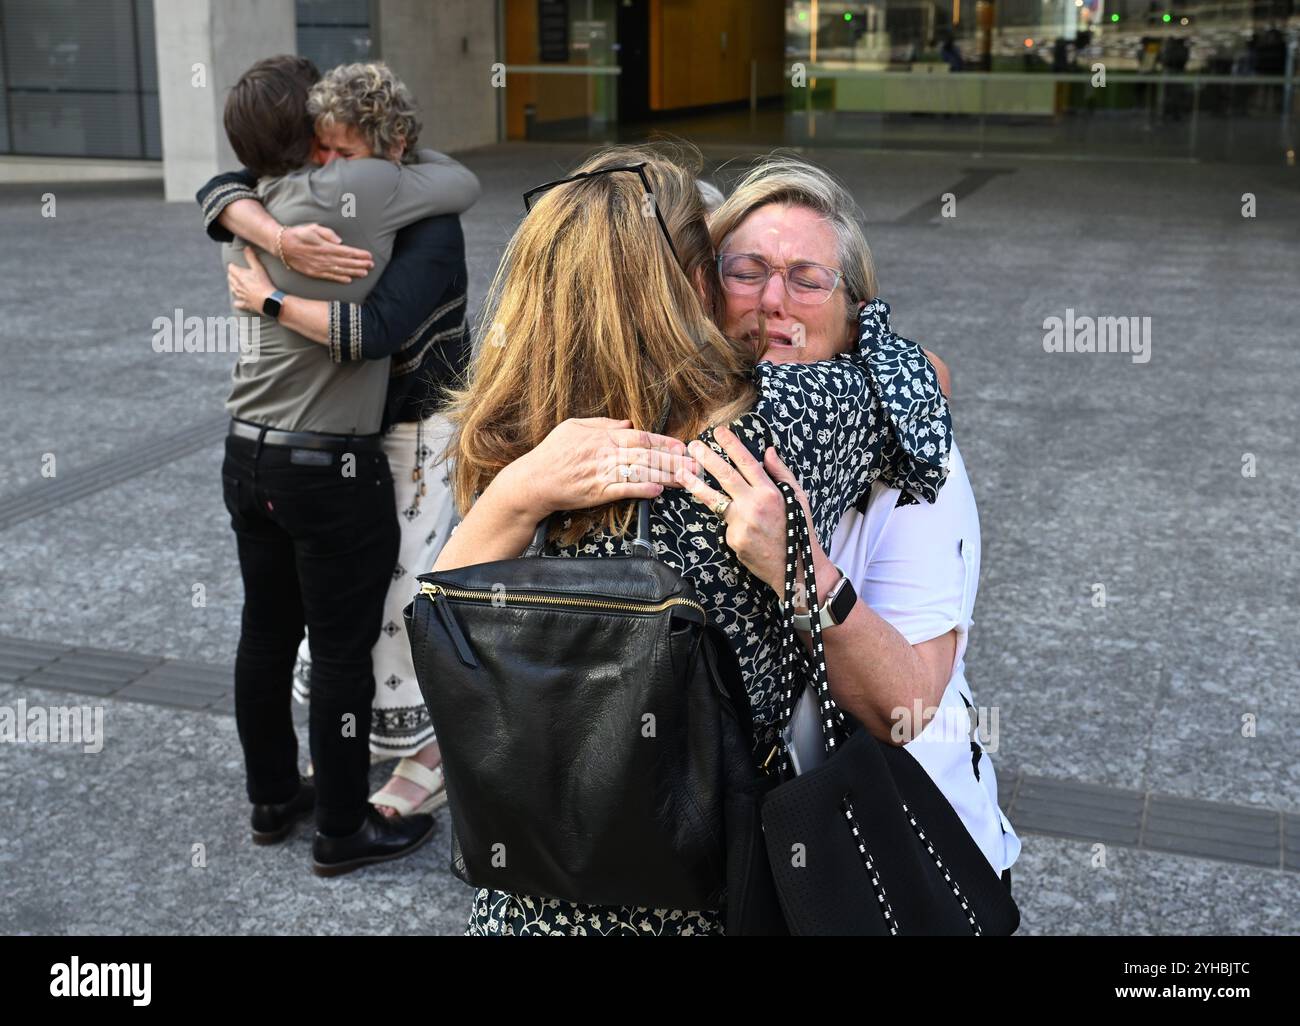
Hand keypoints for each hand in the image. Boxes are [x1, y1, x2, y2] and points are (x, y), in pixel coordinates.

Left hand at [227, 249, 275, 312]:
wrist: (268, 300)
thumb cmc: (264, 283)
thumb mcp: (258, 268)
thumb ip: (251, 257)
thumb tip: (246, 248)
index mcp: (239, 276)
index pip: (231, 268)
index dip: (233, 266)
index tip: (235, 265)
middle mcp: (237, 286)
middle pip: (230, 278)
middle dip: (232, 275)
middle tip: (235, 273)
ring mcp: (240, 295)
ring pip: (232, 289)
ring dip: (233, 285)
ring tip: (235, 284)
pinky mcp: (245, 304)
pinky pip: (238, 303)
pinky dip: (237, 301)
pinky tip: (238, 301)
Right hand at [279, 224, 372, 282]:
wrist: (281, 245)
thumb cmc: (299, 233)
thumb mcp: (313, 228)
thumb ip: (327, 234)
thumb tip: (340, 241)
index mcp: (325, 246)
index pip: (346, 251)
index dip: (359, 254)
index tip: (369, 256)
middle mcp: (323, 258)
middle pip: (346, 262)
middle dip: (360, 264)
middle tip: (372, 265)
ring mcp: (318, 267)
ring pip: (340, 270)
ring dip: (353, 272)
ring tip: (365, 273)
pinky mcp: (313, 272)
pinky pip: (329, 277)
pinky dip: (340, 278)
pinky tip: (349, 279)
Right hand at [499, 418, 698, 518]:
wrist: (533, 481)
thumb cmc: (551, 453)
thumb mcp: (573, 426)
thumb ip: (601, 423)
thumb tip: (627, 423)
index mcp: (602, 436)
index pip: (640, 436)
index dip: (663, 441)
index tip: (681, 446)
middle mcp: (605, 453)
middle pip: (646, 455)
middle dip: (672, 460)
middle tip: (694, 465)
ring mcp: (602, 473)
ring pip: (640, 472)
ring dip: (665, 475)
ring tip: (686, 479)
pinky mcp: (597, 493)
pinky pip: (624, 490)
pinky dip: (642, 490)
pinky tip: (658, 491)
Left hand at [680, 426, 829, 597]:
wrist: (794, 569)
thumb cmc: (798, 530)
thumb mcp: (798, 498)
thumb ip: (781, 473)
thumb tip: (767, 451)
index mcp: (771, 492)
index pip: (746, 462)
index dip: (731, 445)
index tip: (718, 431)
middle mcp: (754, 505)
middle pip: (724, 476)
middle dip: (707, 458)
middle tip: (692, 445)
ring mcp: (741, 522)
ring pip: (713, 499)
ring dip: (694, 483)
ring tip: (680, 471)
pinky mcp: (732, 539)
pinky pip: (726, 523)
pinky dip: (729, 520)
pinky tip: (740, 526)